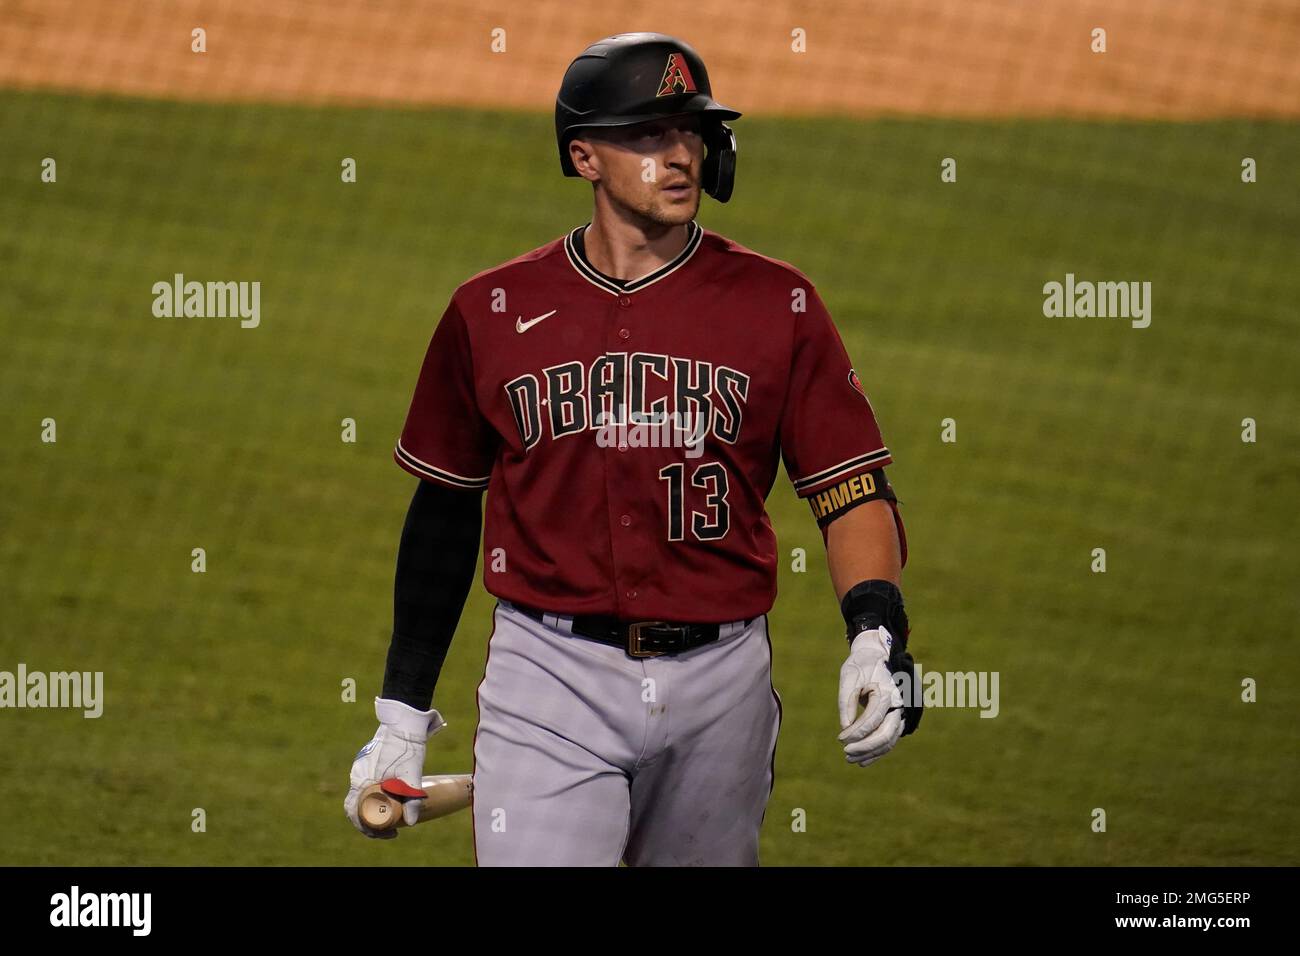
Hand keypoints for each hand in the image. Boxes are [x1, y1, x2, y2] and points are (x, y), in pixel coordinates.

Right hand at [344, 697, 445, 838]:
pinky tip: (390, 802)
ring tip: (394, 820)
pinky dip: (375, 799)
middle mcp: (357, 775)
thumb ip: (411, 797)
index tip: (385, 834)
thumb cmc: (407, 746)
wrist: (404, 720)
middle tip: (392, 831)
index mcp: (362, 779)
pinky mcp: (368, 764)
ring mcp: (361, 769)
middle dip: (372, 824)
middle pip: (357, 808)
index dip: (366, 828)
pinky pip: (367, 786)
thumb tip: (411, 822)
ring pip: (362, 797)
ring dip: (374, 811)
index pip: (354, 812)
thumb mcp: (412, 773)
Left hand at [837, 627, 904, 766]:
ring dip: (870, 752)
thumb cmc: (861, 665)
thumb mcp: (849, 677)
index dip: (856, 733)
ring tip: (850, 760)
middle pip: (886, 734)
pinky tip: (862, 760)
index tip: (840, 739)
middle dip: (866, 747)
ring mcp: (899, 713)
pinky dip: (877, 751)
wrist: (876, 656)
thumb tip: (845, 728)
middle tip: (846, 754)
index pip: (873, 719)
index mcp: (887, 692)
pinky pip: (889, 739)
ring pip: (889, 740)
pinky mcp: (895, 719)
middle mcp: (898, 705)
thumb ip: (846, 701)